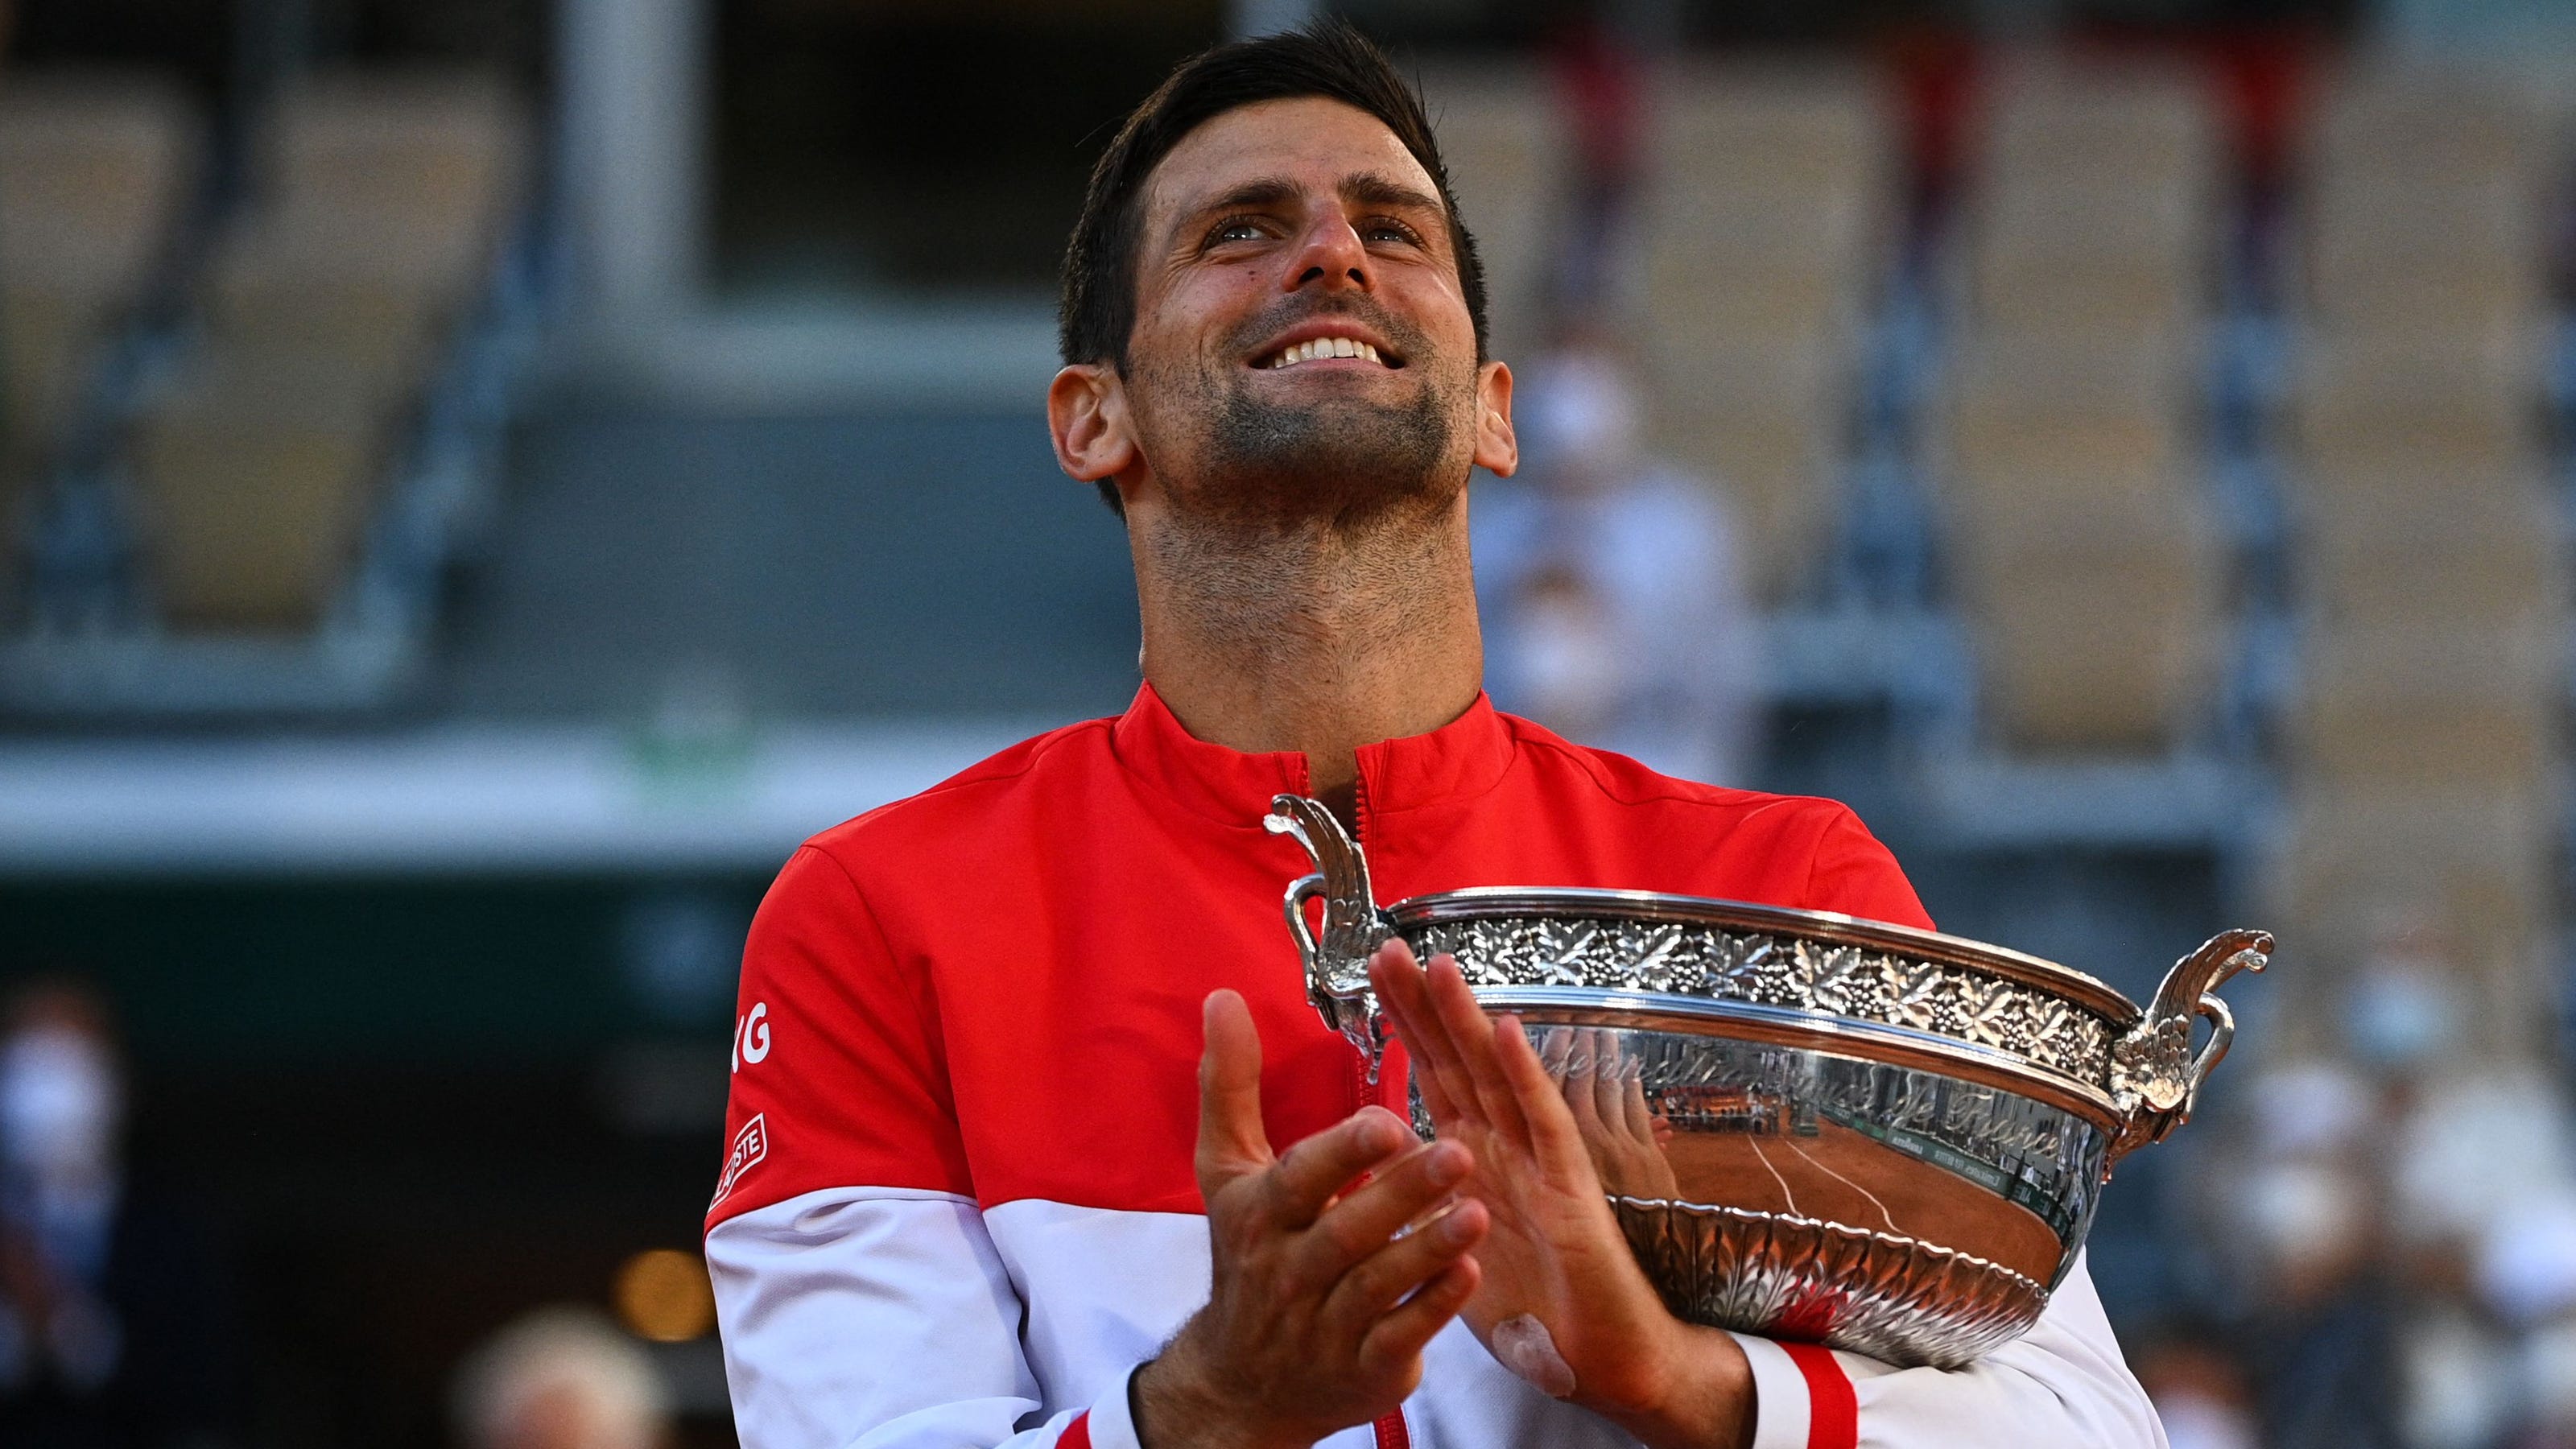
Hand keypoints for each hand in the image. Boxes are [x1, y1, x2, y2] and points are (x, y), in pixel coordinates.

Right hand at [1133, 989, 1490, 1448]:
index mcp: (1261, 1215)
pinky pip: (1402, 1336)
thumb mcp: (1226, 1172)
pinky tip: (1471, 1273)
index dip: (1342, 1154)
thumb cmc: (1248, 1255)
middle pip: (1346, 1232)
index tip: (1387, 1121)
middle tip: (1457, 1155)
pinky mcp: (1366, 1366)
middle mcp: (1291, 1271)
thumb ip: (1229, 1086)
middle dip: (1401, 1195)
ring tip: (1477, 1212)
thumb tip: (1223, 999)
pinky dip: (1435, 1307)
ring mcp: (1328, 1324)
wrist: (1245, 1380)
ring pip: (1381, 1284)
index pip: (1299, 1180)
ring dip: (1429, 1248)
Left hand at [1370, 941, 1753, 1448]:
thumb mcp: (1454, 1252)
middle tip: (1390, 947)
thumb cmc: (1533, 1310)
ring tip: (1439, 966)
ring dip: (1470, 1021)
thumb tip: (1381, 1174)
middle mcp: (1507, 1148)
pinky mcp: (1572, 1190)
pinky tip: (1509, 1031)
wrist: (1599, 1362)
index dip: (1407, 1025)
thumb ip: (1422, 1207)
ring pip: (1500, 1078)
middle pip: (1460, 1061)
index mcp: (1475, 1159)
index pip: (1435, 1077)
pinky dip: (1528, 1077)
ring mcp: (1541, 1163)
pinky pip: (1547, 1126)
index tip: (1376, 974)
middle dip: (1425, 1005)